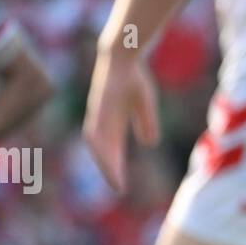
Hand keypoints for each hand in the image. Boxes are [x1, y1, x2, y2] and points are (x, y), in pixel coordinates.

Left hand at [83, 52, 159, 193]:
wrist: (123, 56)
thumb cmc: (134, 78)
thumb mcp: (144, 105)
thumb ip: (146, 123)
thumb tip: (149, 143)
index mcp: (112, 123)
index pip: (112, 150)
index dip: (116, 167)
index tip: (122, 184)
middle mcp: (102, 121)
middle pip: (103, 151)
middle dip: (110, 169)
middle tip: (118, 187)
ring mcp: (98, 114)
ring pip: (97, 143)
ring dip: (104, 161)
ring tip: (113, 176)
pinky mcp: (98, 106)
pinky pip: (96, 129)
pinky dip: (99, 144)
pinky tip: (104, 155)